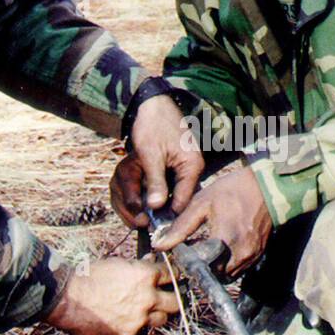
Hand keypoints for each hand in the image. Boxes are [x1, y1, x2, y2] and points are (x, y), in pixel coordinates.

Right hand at [41, 256, 177, 334]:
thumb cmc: (89, 277)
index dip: (171, 275)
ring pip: (161, 320)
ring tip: (147, 311)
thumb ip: (137, 268)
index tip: (171, 278)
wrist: (68, 299)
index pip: (170, 275)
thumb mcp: (116, 264)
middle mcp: (147, 298)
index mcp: (145, 276)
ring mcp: (139, 319)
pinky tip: (124, 320)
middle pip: (175, 302)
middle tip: (169, 297)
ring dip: (156, 315)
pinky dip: (135, 325)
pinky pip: (139, 331)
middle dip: (173, 298)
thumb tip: (149, 264)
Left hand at [113, 96, 203, 225]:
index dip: (169, 215)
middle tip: (143, 221)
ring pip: (173, 192)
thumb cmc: (152, 125)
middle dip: (161, 209)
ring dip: (158, 199)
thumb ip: (155, 181)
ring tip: (141, 211)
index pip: (184, 199)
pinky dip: (157, 189)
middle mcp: (192, 168)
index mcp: (192, 166)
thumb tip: (157, 207)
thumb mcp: (150, 154)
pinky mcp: (178, 165)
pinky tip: (144, 196)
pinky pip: (169, 184)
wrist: (152, 104)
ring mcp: (186, 167)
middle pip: (179, 198)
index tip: (154, 230)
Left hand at [152, 167, 272, 276]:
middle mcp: (239, 254)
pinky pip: (238, 270)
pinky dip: (227, 264)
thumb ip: (181, 227)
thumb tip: (161, 245)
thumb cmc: (233, 191)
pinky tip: (222, 249)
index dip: (188, 264)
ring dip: (215, 268)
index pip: (199, 267)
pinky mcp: (258, 256)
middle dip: (201, 267)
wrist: (267, 188)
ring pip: (226, 276)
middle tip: (194, 252)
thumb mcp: (202, 203)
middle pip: (212, 275)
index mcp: (223, 240)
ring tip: (208, 250)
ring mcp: (251, 257)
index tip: (182, 254)